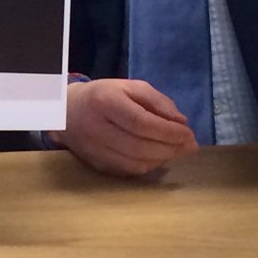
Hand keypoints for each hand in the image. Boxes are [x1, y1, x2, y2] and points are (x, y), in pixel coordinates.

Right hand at [48, 79, 197, 176]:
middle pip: (140, 146)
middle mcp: (97, 128)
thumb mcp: (129, 87)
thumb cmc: (103, 95)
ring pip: (136, 163)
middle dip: (171, 148)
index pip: (142, 123)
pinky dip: (149, 166)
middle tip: (190, 146)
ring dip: (163, 159)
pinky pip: (128, 171)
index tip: (189, 134)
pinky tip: (158, 157)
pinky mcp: (96, 164)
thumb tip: (181, 122)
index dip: (169, 132)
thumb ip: (157, 101)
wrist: (66, 111)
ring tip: (177, 151)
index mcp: (105, 102)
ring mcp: (94, 150)